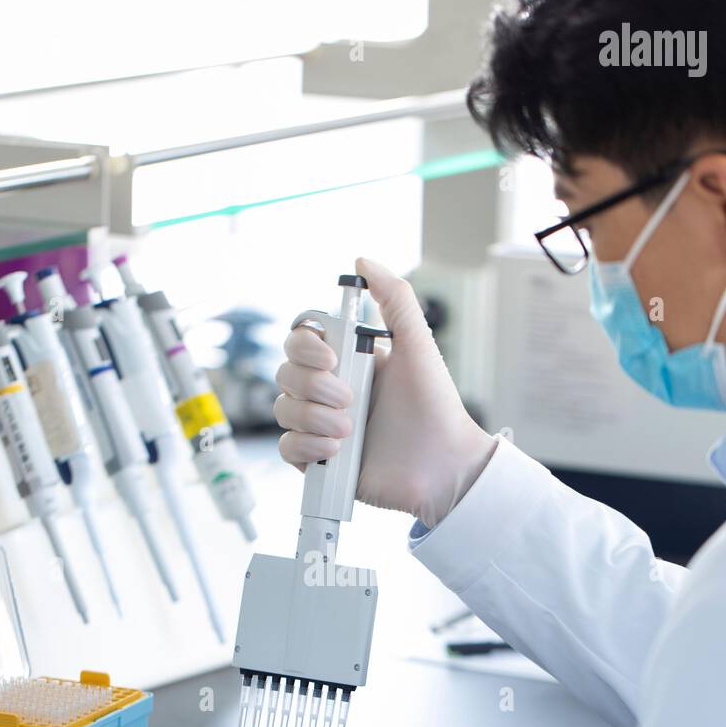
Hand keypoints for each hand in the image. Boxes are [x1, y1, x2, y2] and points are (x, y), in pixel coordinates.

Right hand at [275, 257, 497, 528]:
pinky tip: (337, 451)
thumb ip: (395, 297)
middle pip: (285, 373)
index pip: (300, 340)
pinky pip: (287, 448)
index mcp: (347, 361)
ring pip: (283, 409)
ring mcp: (322, 426)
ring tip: (349, 430)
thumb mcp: (418, 344)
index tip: (332, 358)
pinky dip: (308, 447)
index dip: (305, 347)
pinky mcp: (320, 460)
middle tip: (350, 400)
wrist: (442, 465)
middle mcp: (330, 391)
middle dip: (313, 387)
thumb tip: (363, 261)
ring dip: (313, 418)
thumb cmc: (435, 407)